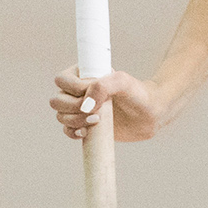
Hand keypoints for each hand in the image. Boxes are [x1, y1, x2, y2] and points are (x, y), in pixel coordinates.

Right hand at [50, 67, 167, 141]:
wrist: (151, 114)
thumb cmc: (138, 93)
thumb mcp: (123, 82)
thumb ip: (104, 86)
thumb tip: (84, 104)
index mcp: (83, 75)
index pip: (62, 80)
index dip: (73, 89)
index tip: (94, 92)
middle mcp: (78, 91)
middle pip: (57, 100)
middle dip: (72, 108)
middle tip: (95, 113)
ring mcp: (80, 109)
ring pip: (61, 116)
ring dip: (73, 121)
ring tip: (96, 121)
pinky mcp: (84, 125)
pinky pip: (67, 130)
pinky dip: (72, 132)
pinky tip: (85, 132)